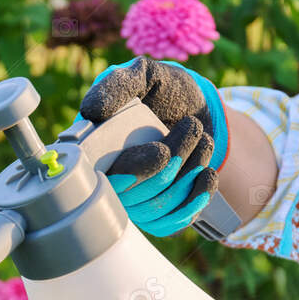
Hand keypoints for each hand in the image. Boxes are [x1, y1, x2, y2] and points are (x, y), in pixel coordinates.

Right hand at [78, 55, 228, 236]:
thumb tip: (91, 112)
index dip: (134, 170)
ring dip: (189, 174)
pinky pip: (171, 223)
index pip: (104, 176)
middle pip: (136, 197)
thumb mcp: (144, 76)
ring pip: (158, 208)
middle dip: (173, 166)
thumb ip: (117, 85)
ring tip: (205, 140)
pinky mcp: (157, 215)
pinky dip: (196, 200)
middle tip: (193, 127)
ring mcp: (133, 202)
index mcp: (95, 150)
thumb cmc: (165, 90)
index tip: (163, 151)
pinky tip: (207, 175)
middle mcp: (109, 181)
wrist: (195, 109)